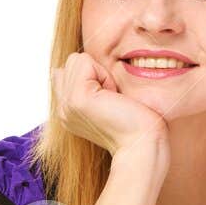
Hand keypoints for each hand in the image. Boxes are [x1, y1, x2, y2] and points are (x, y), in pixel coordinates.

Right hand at [52, 51, 167, 162]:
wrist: (142, 144)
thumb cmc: (135, 123)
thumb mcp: (107, 100)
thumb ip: (88, 83)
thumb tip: (79, 60)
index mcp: (68, 111)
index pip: (65, 72)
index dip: (91, 76)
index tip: (108, 99)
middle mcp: (63, 110)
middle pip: (70, 63)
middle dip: (95, 72)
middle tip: (112, 99)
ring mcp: (67, 105)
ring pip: (76, 60)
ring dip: (100, 73)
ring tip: (112, 98)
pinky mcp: (77, 98)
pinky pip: (85, 62)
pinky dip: (104, 74)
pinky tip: (113, 96)